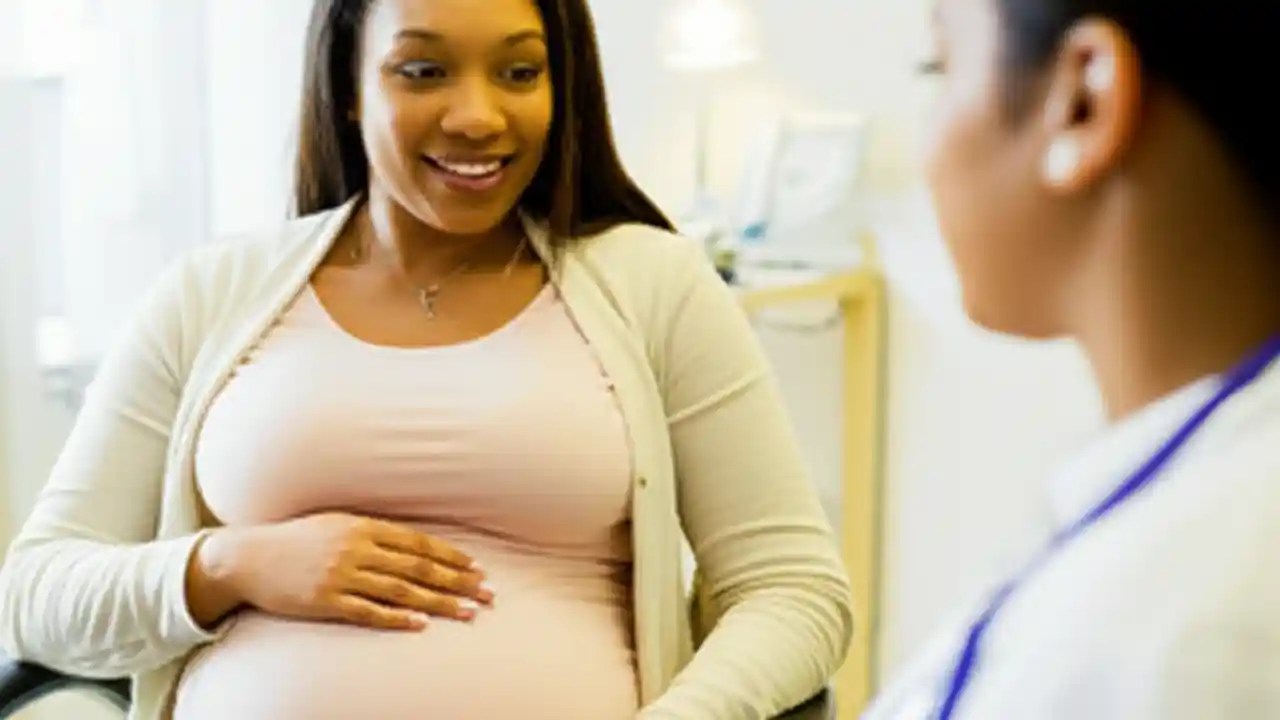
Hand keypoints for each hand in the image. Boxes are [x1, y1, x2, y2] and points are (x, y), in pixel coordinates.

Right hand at [191, 513, 492, 630]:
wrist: (247, 558)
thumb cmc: (296, 540)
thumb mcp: (336, 523)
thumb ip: (373, 532)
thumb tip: (413, 544)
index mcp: (362, 525)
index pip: (419, 543)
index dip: (452, 556)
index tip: (478, 569)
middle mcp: (356, 548)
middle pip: (419, 567)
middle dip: (458, 582)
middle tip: (488, 594)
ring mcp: (340, 575)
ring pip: (401, 591)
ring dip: (439, 602)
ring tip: (467, 612)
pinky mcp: (325, 601)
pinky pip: (368, 612)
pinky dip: (397, 618)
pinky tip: (421, 624)